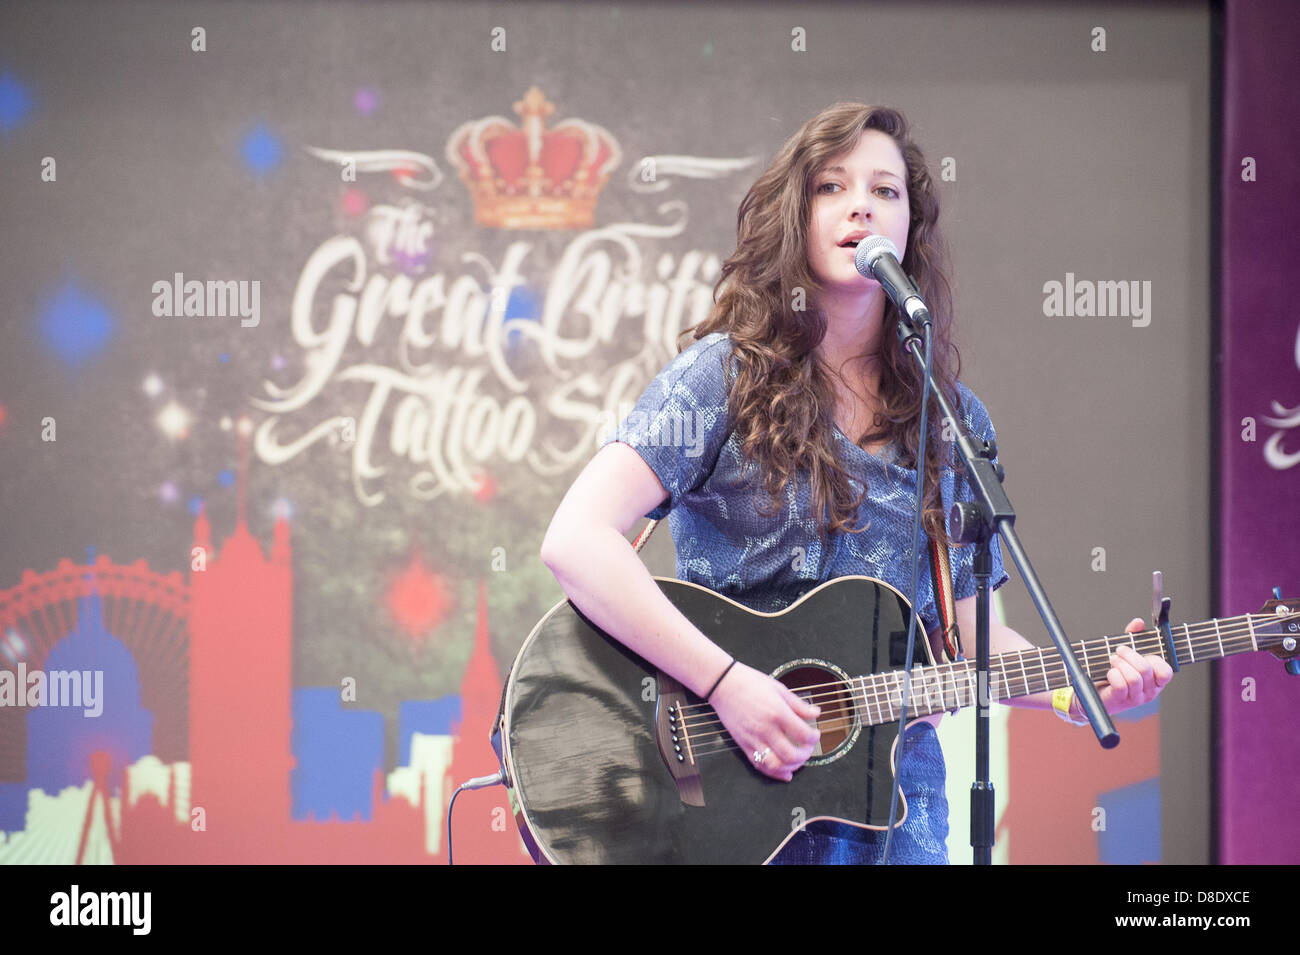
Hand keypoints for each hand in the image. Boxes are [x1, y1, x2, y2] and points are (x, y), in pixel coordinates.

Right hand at [707, 662, 820, 781]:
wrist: (723, 684)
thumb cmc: (751, 683)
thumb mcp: (779, 689)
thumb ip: (799, 705)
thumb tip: (816, 713)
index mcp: (777, 712)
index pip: (803, 734)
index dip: (814, 738)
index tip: (815, 734)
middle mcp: (765, 728)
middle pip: (791, 755)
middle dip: (805, 756)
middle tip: (808, 748)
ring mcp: (753, 738)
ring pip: (776, 765)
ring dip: (791, 767)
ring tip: (797, 760)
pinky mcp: (743, 744)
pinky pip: (759, 765)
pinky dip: (774, 773)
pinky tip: (785, 773)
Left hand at [1092, 617, 1174, 714]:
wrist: (1093, 689)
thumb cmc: (1115, 670)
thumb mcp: (1126, 652)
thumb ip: (1134, 637)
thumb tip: (1138, 622)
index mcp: (1155, 680)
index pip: (1166, 672)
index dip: (1155, 660)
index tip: (1143, 653)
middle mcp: (1149, 691)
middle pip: (1145, 669)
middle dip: (1129, 655)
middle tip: (1119, 651)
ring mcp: (1136, 698)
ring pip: (1133, 678)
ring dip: (1119, 664)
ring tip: (1113, 660)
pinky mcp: (1120, 700)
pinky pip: (1120, 685)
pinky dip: (1113, 674)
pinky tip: (1109, 672)